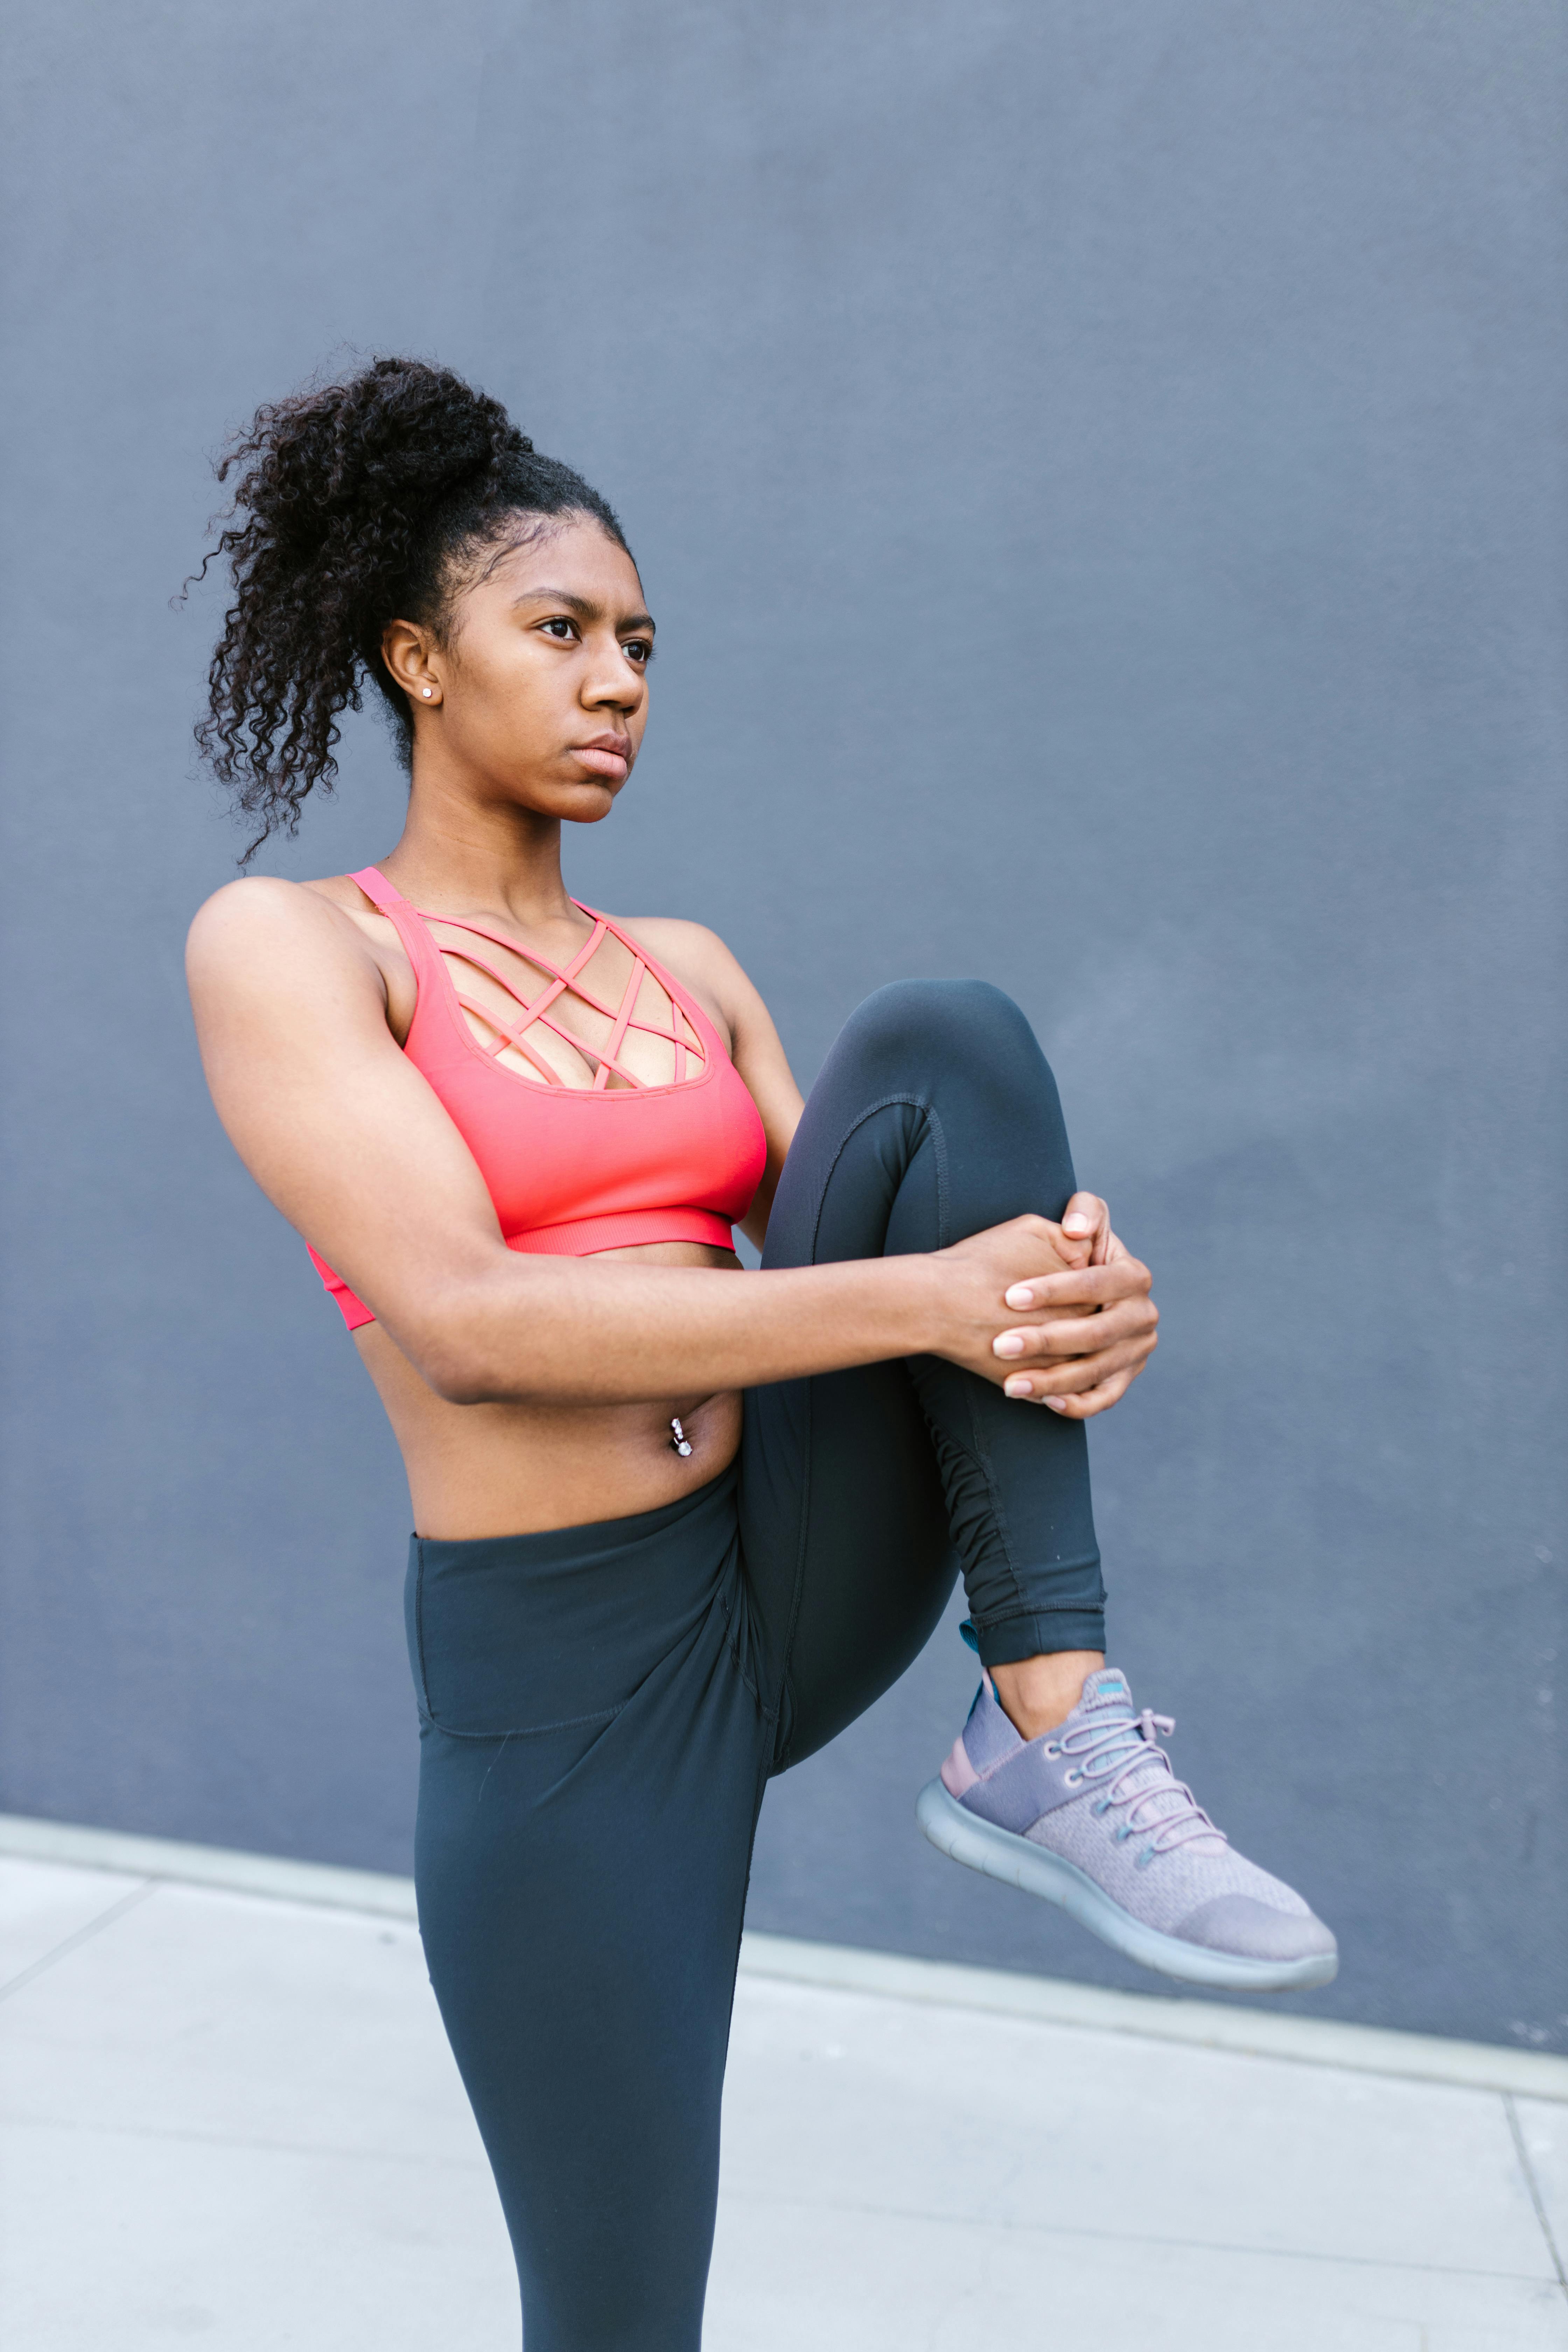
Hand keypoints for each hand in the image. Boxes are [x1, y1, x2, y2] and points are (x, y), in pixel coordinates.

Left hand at [989, 1191, 1156, 1417]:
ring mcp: (1137, 1350)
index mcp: (1134, 1276)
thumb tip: (1076, 1231)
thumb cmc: (1059, 1254)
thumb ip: (1085, 1212)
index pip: (1097, 1283)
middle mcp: (1143, 1315)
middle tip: (1002, 1344)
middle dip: (1046, 1339)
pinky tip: (1045, 1401)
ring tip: (1011, 1383)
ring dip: (1052, 1379)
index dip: (1055, 1290)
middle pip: (1097, 1332)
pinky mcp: (1124, 1377)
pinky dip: (1078, 1403)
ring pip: (1097, 1370)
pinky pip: (1104, 1398)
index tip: (1011, 1297)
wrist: (1060, 1295)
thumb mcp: (1077, 1222)